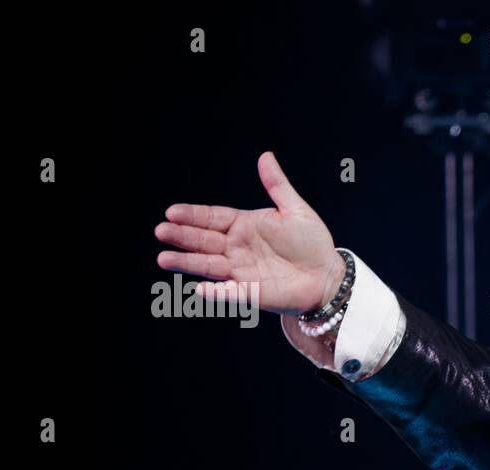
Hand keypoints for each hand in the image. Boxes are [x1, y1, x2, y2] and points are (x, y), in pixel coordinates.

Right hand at [154, 151, 343, 316]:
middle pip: (204, 241)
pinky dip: (216, 292)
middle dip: (182, 236)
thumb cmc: (313, 243)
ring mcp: (242, 271)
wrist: (328, 276)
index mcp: (244, 226)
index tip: (172, 211)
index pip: (213, 218)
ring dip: (187, 263)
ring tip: (164, 259)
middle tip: (161, 231)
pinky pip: (231, 293)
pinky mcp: (252, 293)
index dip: (193, 215)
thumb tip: (265, 156)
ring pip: (209, 265)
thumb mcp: (295, 210)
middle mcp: (237, 248)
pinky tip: (200, 289)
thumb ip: (277, 185)